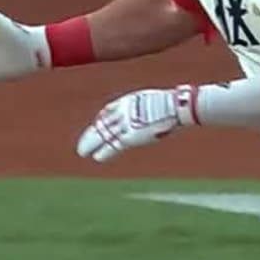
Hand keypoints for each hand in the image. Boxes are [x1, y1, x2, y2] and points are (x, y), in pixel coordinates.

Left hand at [76, 85, 198, 162]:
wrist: (177, 107)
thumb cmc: (172, 104)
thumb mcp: (154, 100)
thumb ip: (146, 106)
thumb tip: (153, 111)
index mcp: (128, 101)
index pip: (108, 111)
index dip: (100, 120)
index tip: (96, 127)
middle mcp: (123, 111)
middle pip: (102, 123)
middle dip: (91, 135)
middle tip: (82, 145)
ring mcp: (126, 123)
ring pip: (103, 135)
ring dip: (92, 145)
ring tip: (83, 153)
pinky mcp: (131, 136)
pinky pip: (113, 146)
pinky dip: (104, 152)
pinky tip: (97, 158)